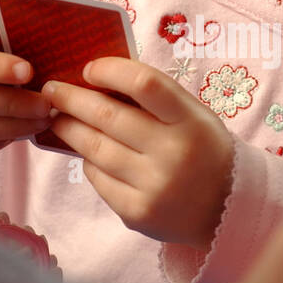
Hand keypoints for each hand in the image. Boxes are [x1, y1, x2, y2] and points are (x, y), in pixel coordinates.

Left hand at [41, 57, 234, 247]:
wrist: (230, 209)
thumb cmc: (204, 151)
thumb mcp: (194, 117)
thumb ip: (155, 99)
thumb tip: (98, 80)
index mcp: (191, 121)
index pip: (144, 83)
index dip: (110, 71)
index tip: (89, 69)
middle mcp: (174, 154)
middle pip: (108, 117)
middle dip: (72, 99)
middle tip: (52, 90)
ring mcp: (154, 186)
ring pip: (96, 150)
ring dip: (70, 130)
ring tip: (59, 119)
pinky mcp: (138, 213)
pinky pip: (99, 180)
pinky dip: (90, 164)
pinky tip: (89, 155)